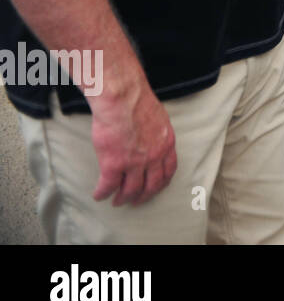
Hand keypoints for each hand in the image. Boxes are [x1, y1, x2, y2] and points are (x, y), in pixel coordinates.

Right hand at [89, 80, 177, 206]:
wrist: (123, 99)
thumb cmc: (137, 101)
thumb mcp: (159, 118)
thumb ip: (156, 132)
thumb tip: (151, 137)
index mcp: (166, 144)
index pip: (168, 170)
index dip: (161, 182)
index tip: (155, 188)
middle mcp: (154, 157)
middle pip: (151, 184)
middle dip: (143, 196)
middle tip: (136, 201)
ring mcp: (135, 162)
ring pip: (131, 189)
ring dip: (123, 198)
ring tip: (117, 201)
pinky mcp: (114, 164)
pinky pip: (108, 186)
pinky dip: (103, 193)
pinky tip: (98, 196)